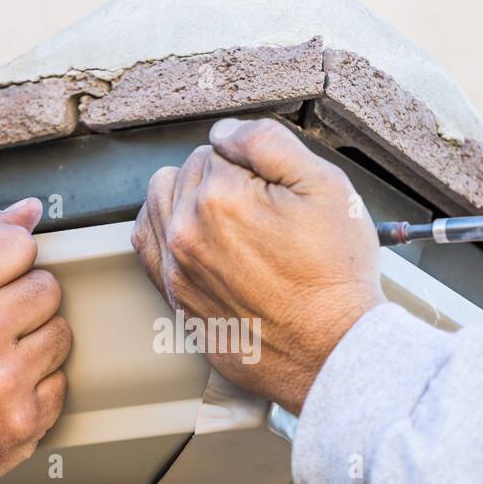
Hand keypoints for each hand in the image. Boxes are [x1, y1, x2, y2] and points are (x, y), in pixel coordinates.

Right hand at [0, 198, 70, 483]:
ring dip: (35, 339)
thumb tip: (29, 210)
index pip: (19, 244)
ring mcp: (5, 383)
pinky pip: (60, 380)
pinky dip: (36, 382)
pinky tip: (1, 385)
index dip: (6, 260)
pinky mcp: (24, 421)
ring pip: (62, 332)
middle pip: (48, 287)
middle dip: (23, 299)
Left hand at [131, 117, 385, 414]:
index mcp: (220, 198)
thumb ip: (268, 142)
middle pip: (188, 172)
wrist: (332, 351)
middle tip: (264, 208)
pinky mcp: (176, 299)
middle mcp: (186, 233)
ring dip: (188, 198)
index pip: (219, 149)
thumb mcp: (326, 187)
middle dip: (222, 179)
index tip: (277, 190)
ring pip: (160, 201)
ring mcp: (176, 269)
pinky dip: (165, 229)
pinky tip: (193, 234)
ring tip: (230, 217)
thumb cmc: (335, 276)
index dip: (253, 164)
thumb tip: (224, 131)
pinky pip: (147, 245)